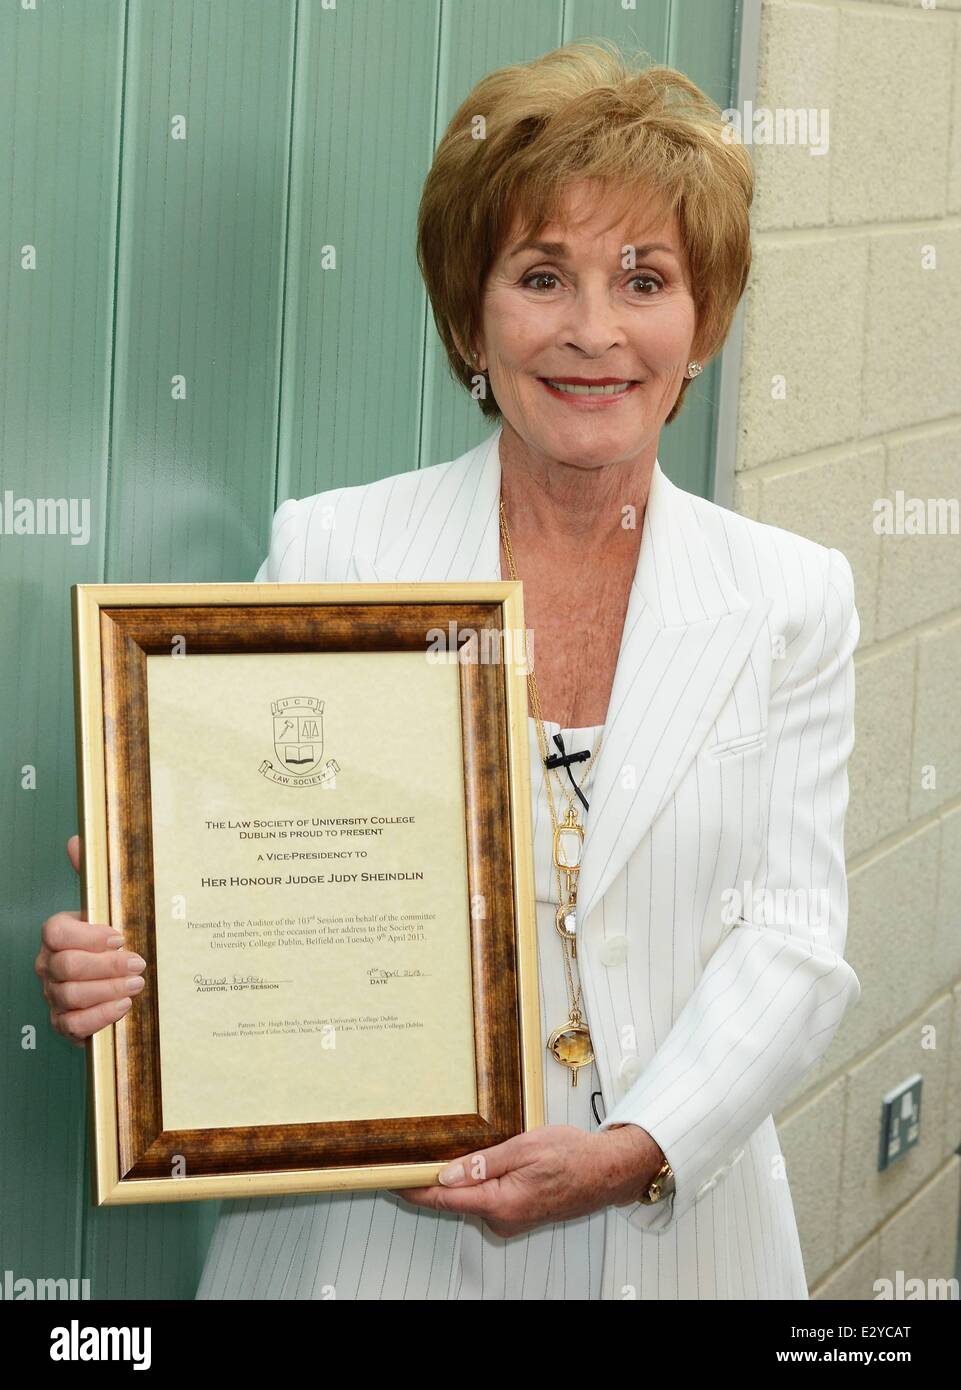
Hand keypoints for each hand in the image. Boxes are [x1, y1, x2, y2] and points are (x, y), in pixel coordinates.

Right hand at [34, 835, 146, 1046]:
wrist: (113, 977)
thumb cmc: (109, 939)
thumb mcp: (105, 906)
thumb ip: (91, 875)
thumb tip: (77, 840)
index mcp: (56, 934)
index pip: (57, 932)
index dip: (88, 935)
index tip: (121, 935)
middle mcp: (48, 965)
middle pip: (67, 966)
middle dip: (106, 966)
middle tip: (139, 963)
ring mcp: (54, 995)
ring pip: (71, 995)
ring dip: (108, 990)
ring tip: (138, 984)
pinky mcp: (64, 1022)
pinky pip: (73, 1025)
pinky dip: (100, 1017)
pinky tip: (123, 1006)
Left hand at [391, 1123, 665, 1236]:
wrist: (608, 1170)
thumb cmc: (573, 1155)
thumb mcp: (525, 1147)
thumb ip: (484, 1162)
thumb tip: (448, 1172)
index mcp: (500, 1202)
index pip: (444, 1197)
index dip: (414, 1186)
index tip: (391, 1176)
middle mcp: (503, 1218)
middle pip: (453, 1199)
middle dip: (433, 1178)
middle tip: (414, 1153)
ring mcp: (511, 1219)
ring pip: (471, 1198)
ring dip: (459, 1179)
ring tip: (453, 1151)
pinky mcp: (518, 1214)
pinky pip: (487, 1199)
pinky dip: (478, 1183)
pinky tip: (481, 1163)